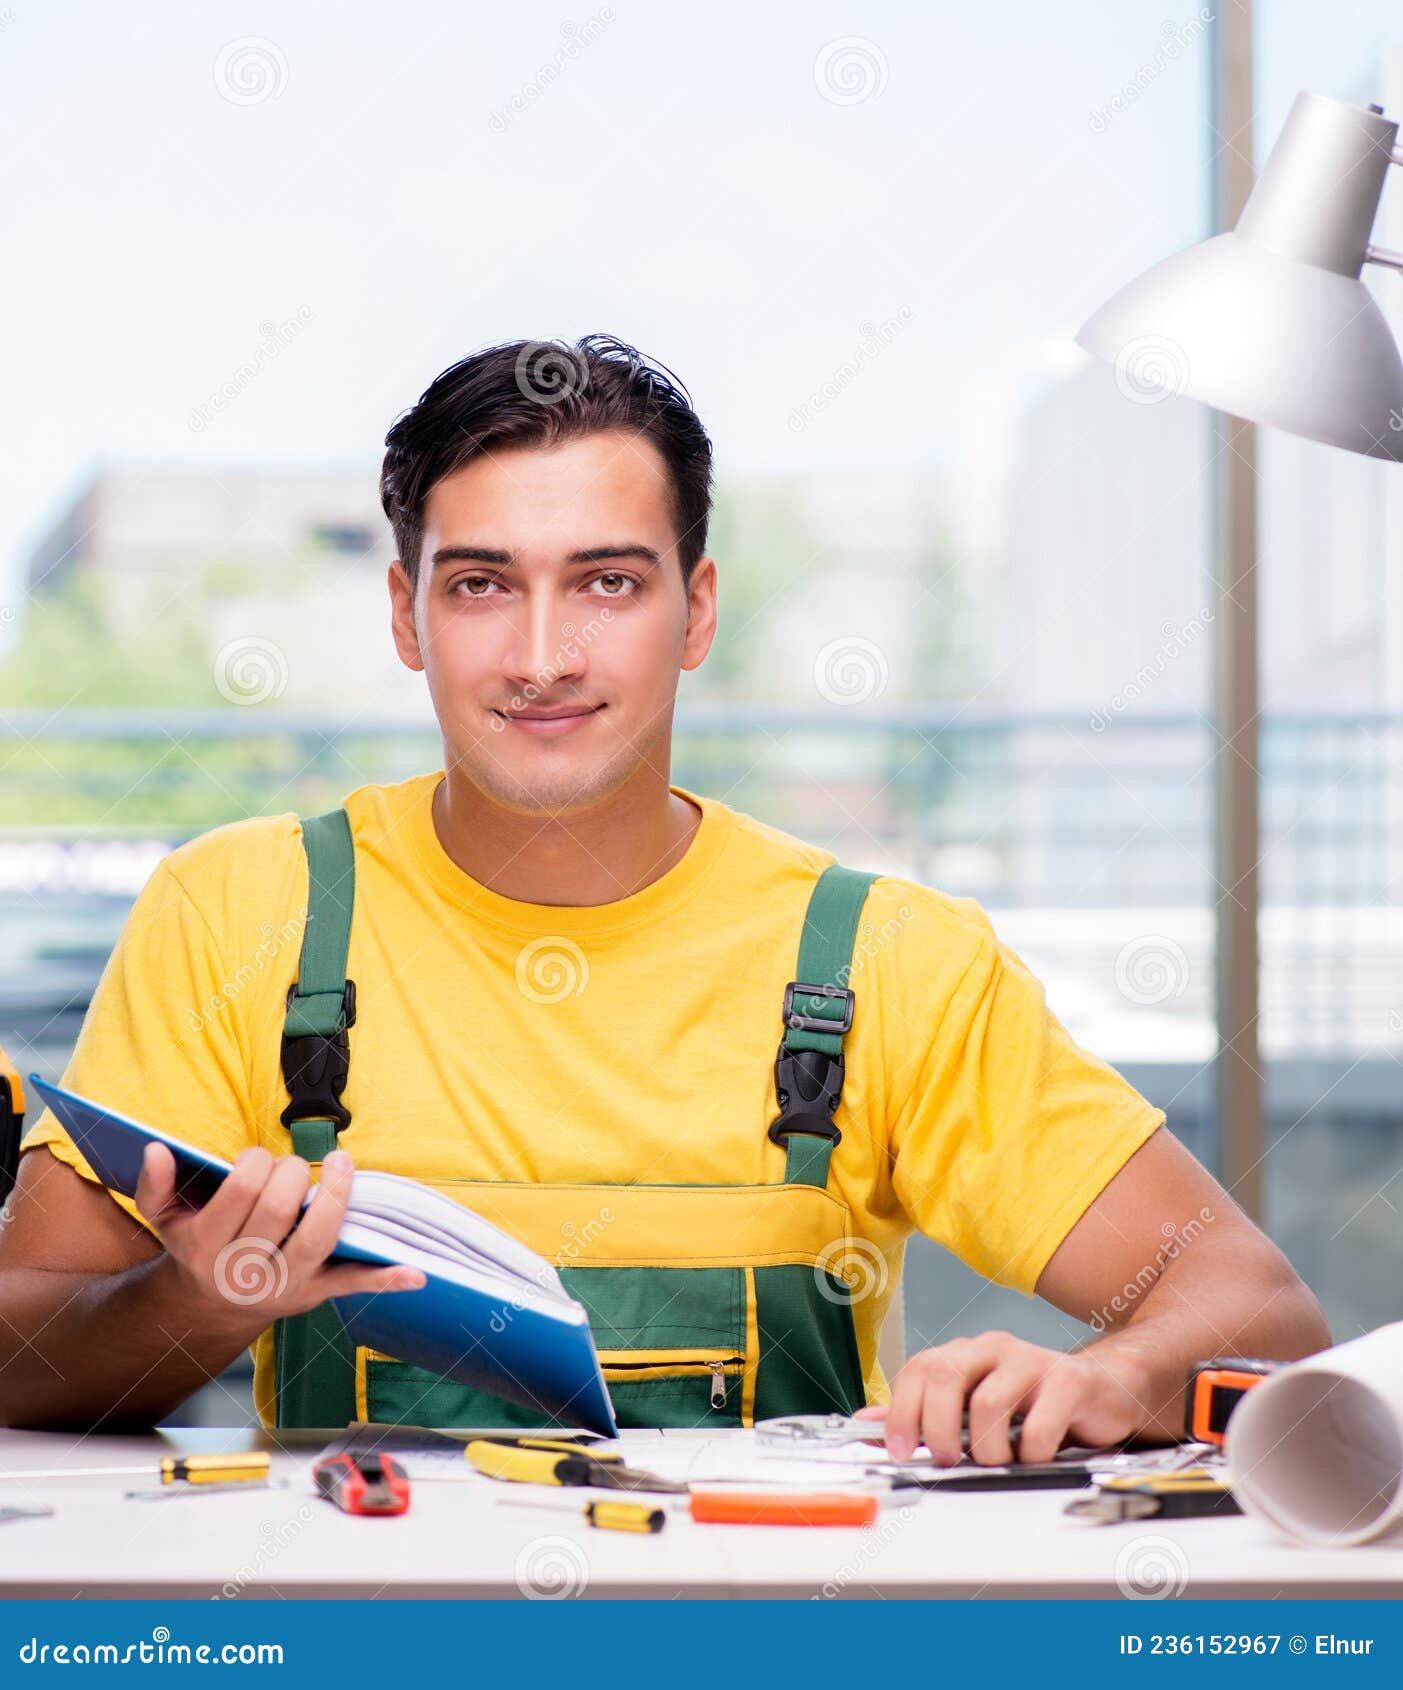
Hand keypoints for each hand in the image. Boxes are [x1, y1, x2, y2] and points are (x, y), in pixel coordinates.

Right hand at [135, 1142, 424, 1337]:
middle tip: (293, 1166)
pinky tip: (415, 1272)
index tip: (259, 1158)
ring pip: (316, 1238)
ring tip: (346, 1164)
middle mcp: (244, 1269)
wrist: (208, 1308)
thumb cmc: (195, 1246)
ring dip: (337, 1197)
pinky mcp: (313, 1294)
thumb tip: (156, 1148)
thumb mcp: (165, 1219)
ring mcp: (282, 1285)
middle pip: (279, 1207)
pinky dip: (384, 1278)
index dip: (257, 1161)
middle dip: (292, 1172)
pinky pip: (351, 1284)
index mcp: (206, 1246)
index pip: (241, 1189)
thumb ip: (154, 1184)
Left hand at [853, 1330, 1152, 1464]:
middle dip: (937, 1427)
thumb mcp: (974, 1406)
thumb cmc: (1034, 1402)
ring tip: (996, 1461)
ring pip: (988, 1402)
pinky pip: (1039, 1422)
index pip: (918, 1369)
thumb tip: (867, 1423)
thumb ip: (923, 1413)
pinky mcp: (1070, 1380)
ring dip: (986, 1447)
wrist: (1106, 1388)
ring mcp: (1032, 1361)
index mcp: (965, 1353)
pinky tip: (1033, 1457)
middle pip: (945, 1376)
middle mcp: (994, 1348)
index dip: (902, 1412)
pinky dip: (1029, 1451)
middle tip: (947, 1460)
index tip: (901, 1452)